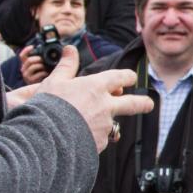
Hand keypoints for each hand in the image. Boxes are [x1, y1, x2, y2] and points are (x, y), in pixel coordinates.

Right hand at [16, 46, 153, 152]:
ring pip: (114, 124)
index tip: (131, 78)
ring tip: (92, 125)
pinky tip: (79, 139)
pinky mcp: (100, 144)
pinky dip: (94, 138)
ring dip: (108, 124)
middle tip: (149, 104)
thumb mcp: (54, 82)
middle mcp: (106, 106)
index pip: (120, 77)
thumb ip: (66, 66)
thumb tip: (70, 49)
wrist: (44, 138)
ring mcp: (104, 126)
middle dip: (143, 103)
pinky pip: (100, 139)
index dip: (127, 77)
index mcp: (96, 87)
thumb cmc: (46, 107)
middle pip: (133, 103)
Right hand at [20, 45, 50, 84]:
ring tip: (46, 67)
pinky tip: (46, 73)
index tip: (33, 46)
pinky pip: (37, 74)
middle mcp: (24, 68)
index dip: (26, 50)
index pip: (22, 55)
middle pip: (29, 60)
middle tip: (44, 59)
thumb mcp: (42, 64)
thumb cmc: (43, 73)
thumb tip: (50, 49)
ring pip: (33, 66)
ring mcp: (26, 75)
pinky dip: (43, 73)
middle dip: (38, 58)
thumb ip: (43, 57)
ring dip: (41, 65)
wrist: (44, 84)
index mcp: (26, 63)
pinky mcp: (30, 80)